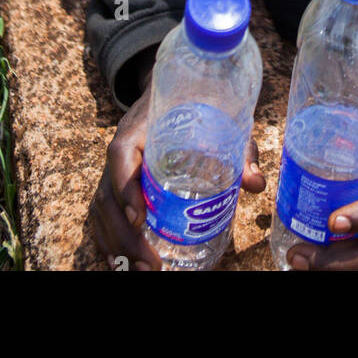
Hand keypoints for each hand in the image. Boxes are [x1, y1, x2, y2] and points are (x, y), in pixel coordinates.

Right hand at [92, 86, 265, 271]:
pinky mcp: (117, 182)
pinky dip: (111, 240)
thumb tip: (255, 183)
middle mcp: (122, 148)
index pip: (121, 154)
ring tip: (143, 271)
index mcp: (141, 126)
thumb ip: (239, 148)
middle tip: (151, 264)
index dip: (124, 186)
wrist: (179, 86)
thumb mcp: (222, 117)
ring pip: (102, 208)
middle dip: (124, 235)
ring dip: (116, 244)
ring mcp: (116, 168)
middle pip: (107, 193)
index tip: (139, 218)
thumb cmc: (199, 102)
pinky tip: (125, 264)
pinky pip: (105, 213)